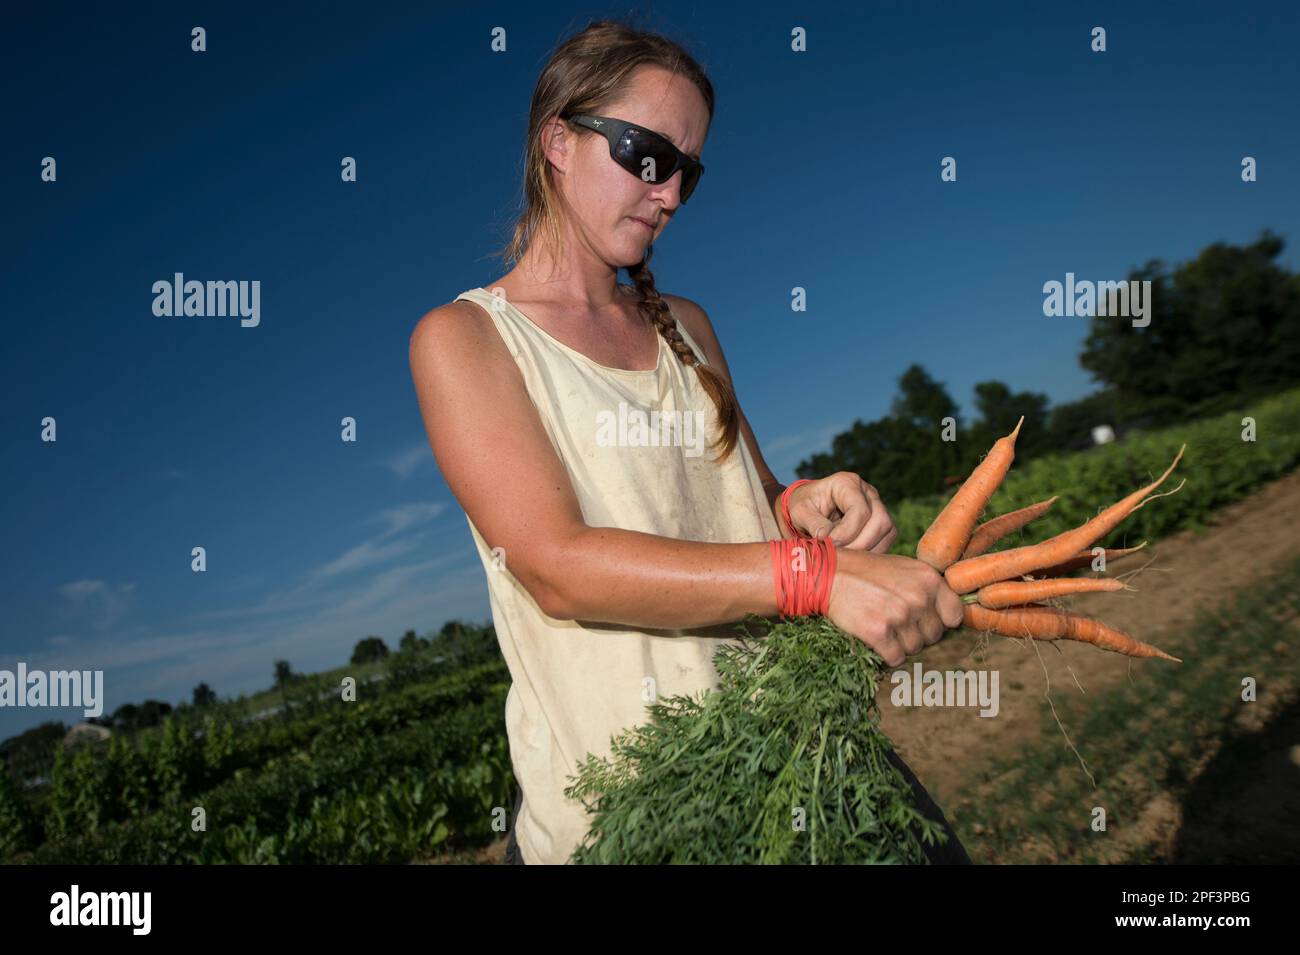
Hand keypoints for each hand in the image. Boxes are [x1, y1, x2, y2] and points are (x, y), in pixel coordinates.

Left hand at [783, 473, 896, 552]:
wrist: (809, 509)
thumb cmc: (804, 506)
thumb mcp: (800, 512)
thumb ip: (813, 524)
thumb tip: (828, 538)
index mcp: (847, 483)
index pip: (860, 510)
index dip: (847, 532)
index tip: (830, 544)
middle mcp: (868, 492)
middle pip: (881, 521)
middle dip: (860, 544)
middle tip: (839, 555)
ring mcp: (877, 506)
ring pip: (887, 531)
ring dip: (867, 550)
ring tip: (845, 557)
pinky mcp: (881, 523)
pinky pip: (886, 540)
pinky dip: (871, 552)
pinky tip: (852, 556)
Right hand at [826, 549, 965, 666]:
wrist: (828, 574)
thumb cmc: (865, 571)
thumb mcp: (904, 567)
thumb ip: (928, 588)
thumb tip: (950, 617)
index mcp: (929, 579)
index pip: (955, 616)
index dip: (940, 621)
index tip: (925, 620)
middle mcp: (919, 596)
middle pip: (934, 636)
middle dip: (917, 633)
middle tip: (895, 622)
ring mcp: (899, 614)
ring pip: (914, 648)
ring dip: (900, 644)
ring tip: (883, 626)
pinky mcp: (878, 632)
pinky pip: (896, 658)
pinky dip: (887, 654)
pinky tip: (875, 639)